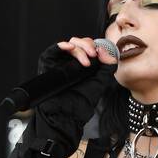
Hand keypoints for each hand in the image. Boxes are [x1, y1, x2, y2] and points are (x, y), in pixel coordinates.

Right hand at [32, 37, 116, 157]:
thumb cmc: (80, 103)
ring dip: (80, 48)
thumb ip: (108, 66)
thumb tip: (105, 50)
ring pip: (70, 44)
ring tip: (86, 61)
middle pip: (80, 43)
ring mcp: (60, 62)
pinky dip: (62, 45)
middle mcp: (72, 62)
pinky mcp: (49, 63)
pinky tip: (70, 48)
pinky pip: (54, 49)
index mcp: (84, 65)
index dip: (96, 47)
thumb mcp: (100, 83)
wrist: (66, 114)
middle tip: (93, 55)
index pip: (89, 47)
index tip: (101, 54)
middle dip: (88, 46)